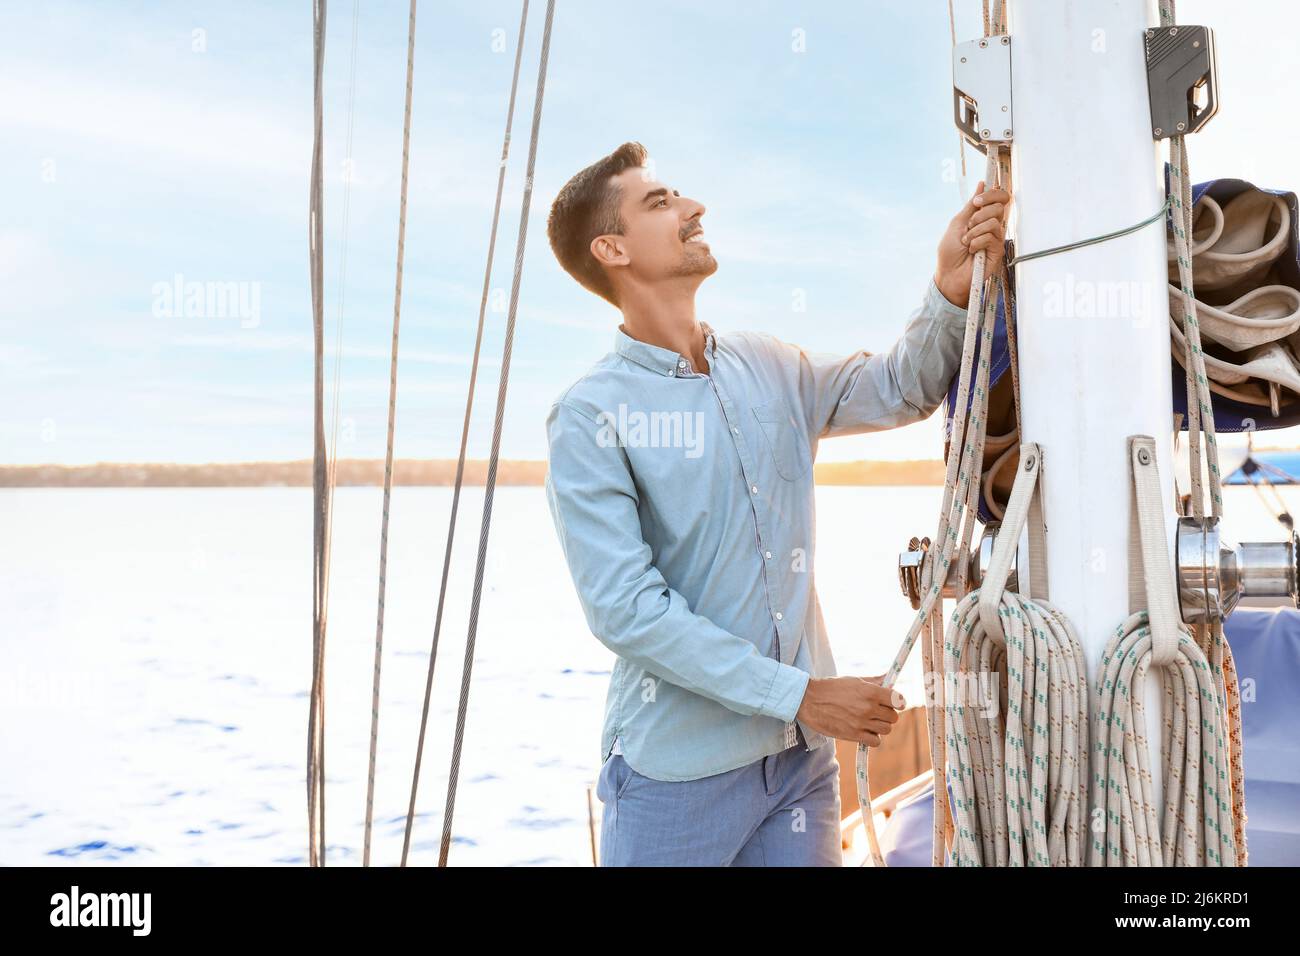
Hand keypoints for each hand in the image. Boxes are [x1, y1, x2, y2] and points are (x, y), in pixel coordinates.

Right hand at [795, 674, 904, 746]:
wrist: (808, 700)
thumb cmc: (831, 688)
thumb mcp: (853, 680)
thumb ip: (874, 682)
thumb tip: (889, 678)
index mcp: (870, 691)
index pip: (898, 700)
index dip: (898, 702)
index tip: (894, 703)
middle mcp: (868, 707)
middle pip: (894, 717)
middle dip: (887, 714)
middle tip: (876, 712)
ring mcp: (861, 722)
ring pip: (886, 729)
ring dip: (880, 726)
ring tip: (869, 721)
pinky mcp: (853, 735)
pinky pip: (875, 741)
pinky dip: (872, 738)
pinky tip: (864, 731)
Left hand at [934, 181, 1012, 307]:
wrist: (949, 274)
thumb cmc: (950, 251)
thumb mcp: (957, 223)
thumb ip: (971, 205)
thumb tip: (982, 184)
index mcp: (983, 217)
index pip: (998, 198)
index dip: (991, 194)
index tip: (976, 202)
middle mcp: (992, 226)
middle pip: (999, 205)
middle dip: (979, 214)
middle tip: (968, 225)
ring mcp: (996, 238)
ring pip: (994, 221)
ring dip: (974, 230)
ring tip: (966, 242)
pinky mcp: (998, 250)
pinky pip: (991, 236)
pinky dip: (977, 241)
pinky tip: (971, 251)